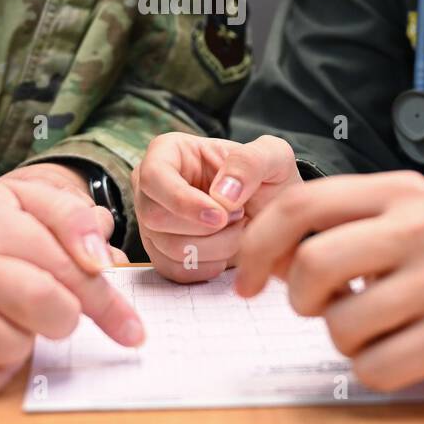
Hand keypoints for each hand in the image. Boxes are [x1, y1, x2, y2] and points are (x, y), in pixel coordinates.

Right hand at [0, 171, 142, 398]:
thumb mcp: (30, 198)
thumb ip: (72, 218)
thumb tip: (101, 258)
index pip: (61, 263)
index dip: (105, 302)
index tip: (131, 329)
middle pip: (30, 297)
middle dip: (64, 317)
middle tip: (66, 319)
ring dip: (18, 346)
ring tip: (26, 335)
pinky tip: (1, 362)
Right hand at [132, 132, 301, 282]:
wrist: (271, 211)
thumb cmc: (266, 178)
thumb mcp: (272, 156)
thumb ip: (249, 163)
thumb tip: (221, 195)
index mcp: (167, 152)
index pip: (154, 177)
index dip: (183, 201)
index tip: (220, 216)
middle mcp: (151, 187)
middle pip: (156, 218)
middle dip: (206, 228)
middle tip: (239, 217)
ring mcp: (152, 223)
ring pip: (168, 248)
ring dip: (214, 247)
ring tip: (237, 229)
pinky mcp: (160, 253)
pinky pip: (174, 270)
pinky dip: (207, 266)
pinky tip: (226, 249)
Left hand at [235, 171, 423, 391]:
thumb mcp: (402, 220)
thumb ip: (340, 225)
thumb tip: (263, 252)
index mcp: (399, 192)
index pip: (302, 203)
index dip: (258, 244)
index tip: (247, 278)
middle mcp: (421, 227)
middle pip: (312, 264)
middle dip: (299, 298)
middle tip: (318, 306)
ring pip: (340, 324)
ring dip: (344, 338)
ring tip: (378, 327)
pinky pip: (374, 367)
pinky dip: (375, 369)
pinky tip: (404, 351)